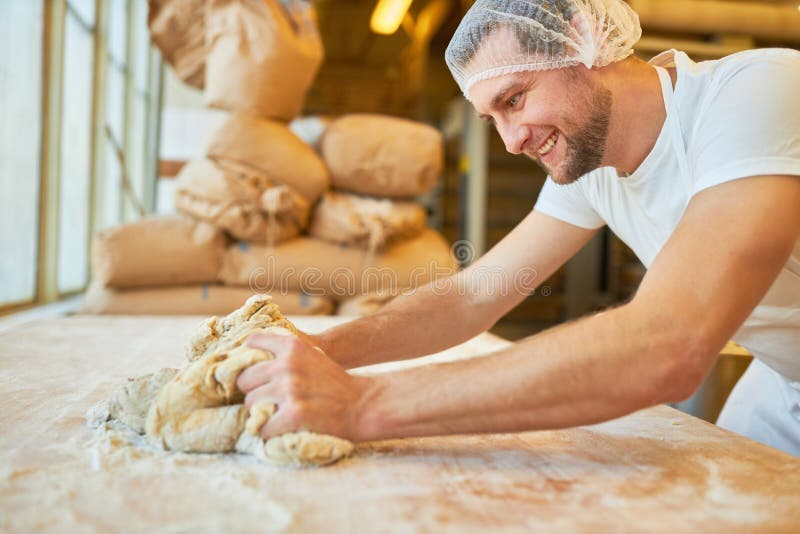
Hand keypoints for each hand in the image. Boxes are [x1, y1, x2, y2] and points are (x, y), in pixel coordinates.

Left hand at [236, 332, 372, 441]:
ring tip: (276, 415)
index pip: (252, 343)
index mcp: (292, 346)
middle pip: (245, 380)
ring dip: (260, 413)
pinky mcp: (293, 414)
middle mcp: (288, 364)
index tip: (253, 374)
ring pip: (250, 404)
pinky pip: (262, 427)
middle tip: (269, 400)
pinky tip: (279, 430)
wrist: (362, 404)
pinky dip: (268, 432)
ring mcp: (289, 389)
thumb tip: (246, 358)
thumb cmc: (333, 383)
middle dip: (254, 391)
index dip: (248, 360)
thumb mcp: (311, 355)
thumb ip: (284, 354)